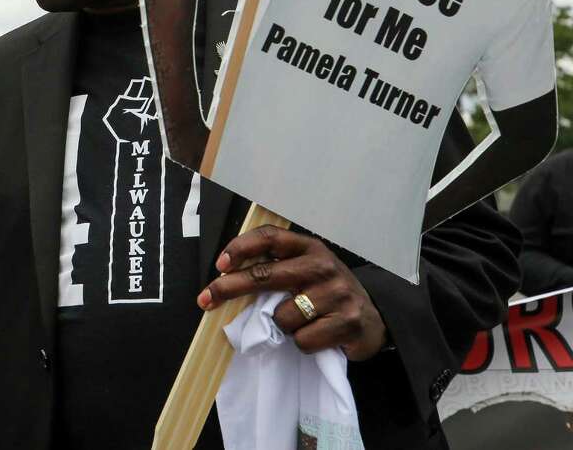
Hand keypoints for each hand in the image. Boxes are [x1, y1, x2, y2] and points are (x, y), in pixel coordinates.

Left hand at [197, 225, 387, 360]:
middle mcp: (323, 265)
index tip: (219, 265)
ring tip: (302, 322)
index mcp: (309, 247)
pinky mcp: (348, 322)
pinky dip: (303, 342)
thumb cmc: (326, 291)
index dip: (240, 247)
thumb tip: (227, 279)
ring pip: (283, 316)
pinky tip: (318, 335)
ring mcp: (337, 293)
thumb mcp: (305, 270)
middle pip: (265, 275)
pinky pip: (303, 339)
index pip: (269, 237)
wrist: (373, 317)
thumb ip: (276, 268)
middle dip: (230, 287)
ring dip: (282, 326)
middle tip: (206, 299)